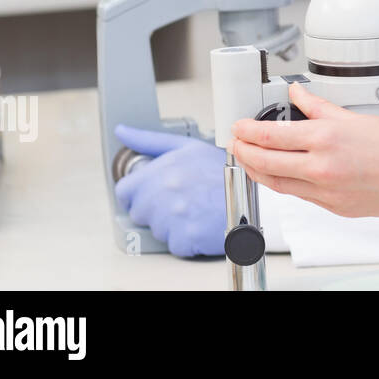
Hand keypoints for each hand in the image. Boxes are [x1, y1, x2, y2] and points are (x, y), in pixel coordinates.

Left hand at [113, 124, 225, 256]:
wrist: (256, 194)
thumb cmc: (223, 171)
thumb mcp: (188, 146)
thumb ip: (150, 141)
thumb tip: (123, 132)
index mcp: (165, 169)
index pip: (125, 191)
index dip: (137, 193)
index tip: (152, 194)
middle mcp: (168, 192)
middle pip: (139, 212)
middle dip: (155, 210)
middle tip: (180, 202)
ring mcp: (176, 216)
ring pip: (156, 230)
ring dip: (172, 225)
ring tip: (193, 211)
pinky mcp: (188, 237)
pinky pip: (174, 245)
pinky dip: (186, 240)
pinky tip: (200, 224)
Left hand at [230, 82, 378, 221]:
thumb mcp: (357, 117)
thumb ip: (320, 107)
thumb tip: (298, 95)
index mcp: (326, 139)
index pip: (269, 136)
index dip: (246, 131)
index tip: (238, 126)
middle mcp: (322, 168)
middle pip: (264, 163)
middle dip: (243, 152)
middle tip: (236, 142)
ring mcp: (327, 192)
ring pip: (278, 184)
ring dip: (259, 170)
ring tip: (252, 159)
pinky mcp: (335, 208)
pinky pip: (301, 195)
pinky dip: (287, 182)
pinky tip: (287, 173)